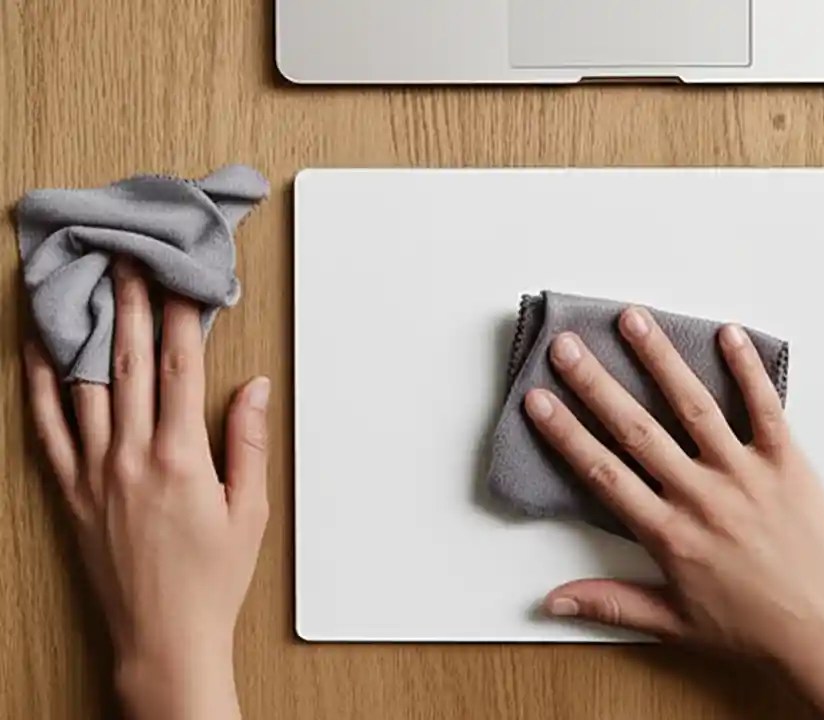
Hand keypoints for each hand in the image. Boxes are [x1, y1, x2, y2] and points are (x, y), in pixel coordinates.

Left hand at [23, 259, 269, 719]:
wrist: (163, 636)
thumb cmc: (214, 578)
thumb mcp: (251, 510)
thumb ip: (248, 442)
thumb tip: (253, 387)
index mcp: (181, 458)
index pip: (179, 368)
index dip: (180, 316)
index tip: (180, 276)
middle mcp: (131, 457)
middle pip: (127, 363)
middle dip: (130, 304)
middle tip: (127, 258)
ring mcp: (95, 472)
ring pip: (83, 385)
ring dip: (86, 331)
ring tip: (85, 285)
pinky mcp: (72, 492)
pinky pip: (48, 428)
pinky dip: (39, 385)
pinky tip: (38, 352)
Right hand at [524, 307, 823, 718]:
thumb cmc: (754, 631)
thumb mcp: (675, 624)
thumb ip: (610, 603)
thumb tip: (551, 603)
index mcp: (669, 535)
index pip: (604, 473)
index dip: (565, 433)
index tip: (537, 399)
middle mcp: (702, 498)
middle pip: (637, 429)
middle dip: (596, 384)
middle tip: (567, 345)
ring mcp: (746, 475)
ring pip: (694, 407)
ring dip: (661, 360)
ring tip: (633, 319)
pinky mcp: (789, 464)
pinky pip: (765, 408)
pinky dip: (747, 369)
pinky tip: (727, 333)